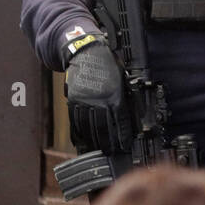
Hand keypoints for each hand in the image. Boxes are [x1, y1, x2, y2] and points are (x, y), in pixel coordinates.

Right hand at [64, 37, 132, 152]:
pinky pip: (75, 120)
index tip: (124, 146)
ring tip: (98, 151)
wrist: (86, 52)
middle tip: (112, 153)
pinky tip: (81, 141)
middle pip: (104, 127)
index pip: (120, 121)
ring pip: (89, 126)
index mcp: (115, 95)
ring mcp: (85, 101)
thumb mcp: (122, 79)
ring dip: (94, 141)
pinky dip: (78, 132)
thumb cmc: (108, 65)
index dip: (122, 135)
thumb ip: (124, 96)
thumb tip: (131, 114)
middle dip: (108, 143)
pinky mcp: (74, 100)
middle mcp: (100, 100)